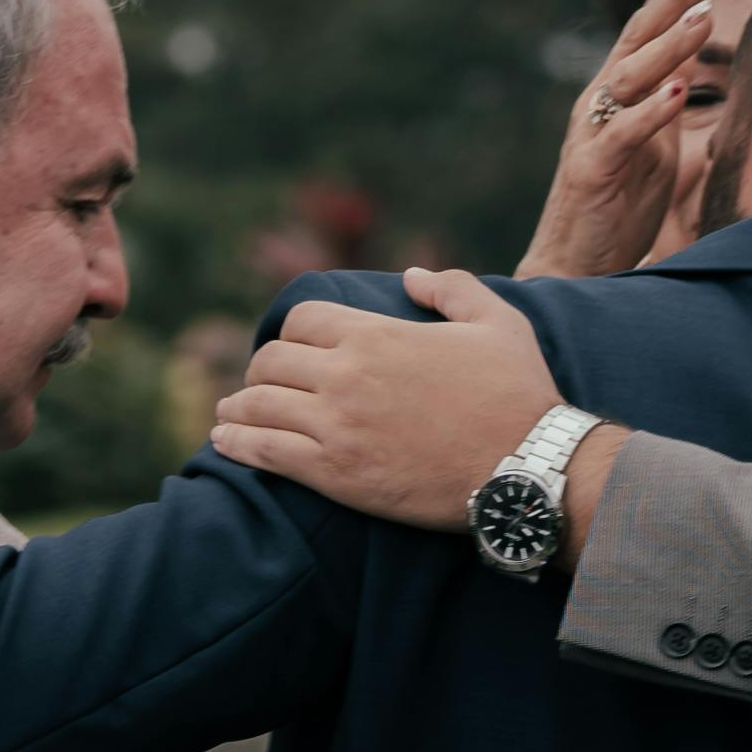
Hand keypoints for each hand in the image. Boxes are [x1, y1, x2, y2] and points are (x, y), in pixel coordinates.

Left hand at [212, 268, 566, 529]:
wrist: (526, 469)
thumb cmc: (518, 394)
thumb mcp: (497, 321)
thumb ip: (451, 288)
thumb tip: (410, 276)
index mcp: (376, 334)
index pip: (300, 321)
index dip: (293, 336)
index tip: (294, 354)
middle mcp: (346, 375)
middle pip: (269, 362)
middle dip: (262, 373)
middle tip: (264, 389)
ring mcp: (336, 426)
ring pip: (257, 406)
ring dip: (238, 410)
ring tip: (230, 417)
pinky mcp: (336, 475)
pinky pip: (265, 452)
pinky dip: (237, 445)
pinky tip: (224, 443)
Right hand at [516, 0, 741, 279]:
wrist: (573, 267)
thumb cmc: (619, 209)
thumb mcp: (660, 150)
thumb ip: (675, 110)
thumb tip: (710, 77)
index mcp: (624, 87)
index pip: (661, 19)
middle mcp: (604, 95)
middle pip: (646, 26)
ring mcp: (594, 129)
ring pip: (632, 71)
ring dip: (672, 43)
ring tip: (709, 16)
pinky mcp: (592, 168)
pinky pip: (623, 134)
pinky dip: (652, 111)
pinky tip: (681, 91)